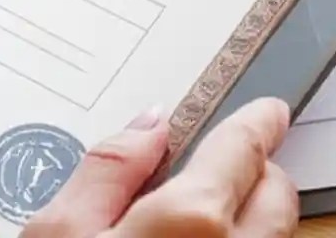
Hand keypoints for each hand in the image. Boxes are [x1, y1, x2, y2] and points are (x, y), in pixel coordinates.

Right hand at [22, 98, 297, 236]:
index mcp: (194, 220)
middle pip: (278, 197)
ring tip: (190, 216)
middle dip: (255, 172)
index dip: (257, 124)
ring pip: (271, 237)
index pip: (243, 151)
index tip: (269, 111)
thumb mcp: (57, 232)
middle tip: (214, 165)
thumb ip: (106, 171)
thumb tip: (146, 125)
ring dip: (246, 218)